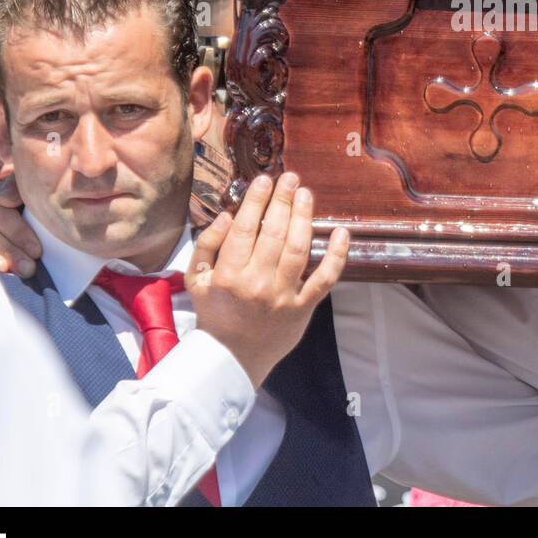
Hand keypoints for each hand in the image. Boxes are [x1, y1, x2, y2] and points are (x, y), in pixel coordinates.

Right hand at [188, 172, 348, 387]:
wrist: (231, 358)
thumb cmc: (215, 313)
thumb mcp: (197, 280)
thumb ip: (207, 245)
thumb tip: (227, 216)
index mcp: (230, 275)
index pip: (246, 228)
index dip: (256, 200)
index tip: (264, 180)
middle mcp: (258, 283)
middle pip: (275, 233)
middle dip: (284, 201)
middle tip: (290, 179)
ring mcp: (284, 296)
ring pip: (299, 249)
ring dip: (305, 217)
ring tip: (305, 195)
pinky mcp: (304, 308)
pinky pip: (325, 278)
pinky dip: (336, 255)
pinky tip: (340, 232)